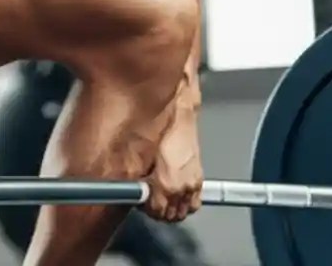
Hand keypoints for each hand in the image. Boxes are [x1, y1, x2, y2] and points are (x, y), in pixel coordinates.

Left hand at [143, 107, 202, 221]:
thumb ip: (138, 178)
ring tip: (163, 200)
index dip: (147, 209)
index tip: (141, 202)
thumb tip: (132, 190)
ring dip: (173, 210)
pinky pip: (195, 202)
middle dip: (159, 211)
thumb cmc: (160, 132)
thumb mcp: (142, 156)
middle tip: (150, 202)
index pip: (157, 211)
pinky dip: (186, 203)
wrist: (179, 116)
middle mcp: (182, 188)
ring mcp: (192, 185)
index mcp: (166, 184)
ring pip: (184, 211)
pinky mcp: (199, 178)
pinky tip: (177, 196)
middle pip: (171, 215)